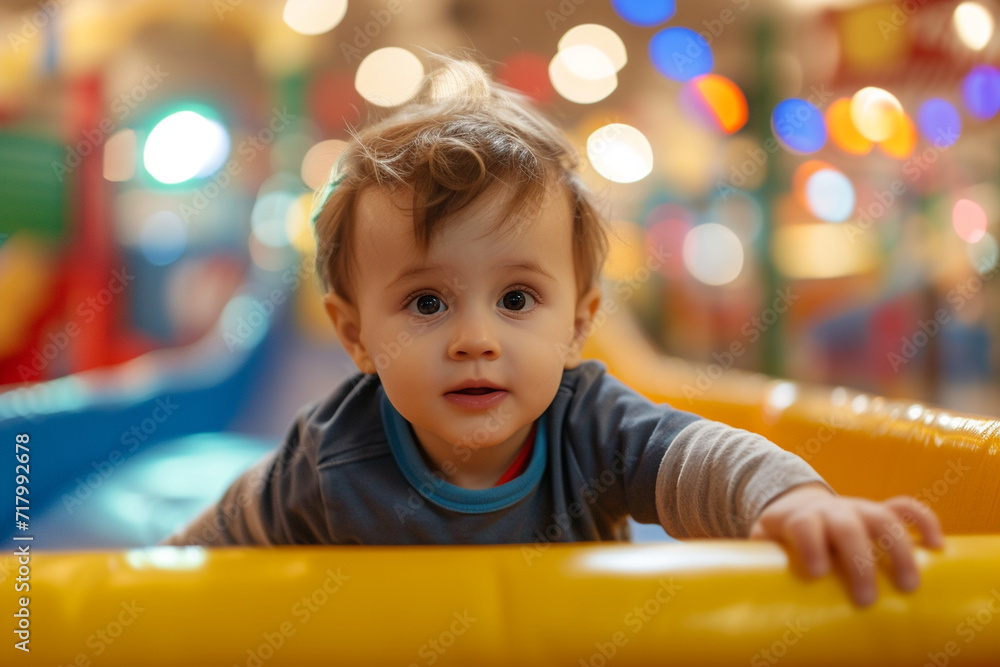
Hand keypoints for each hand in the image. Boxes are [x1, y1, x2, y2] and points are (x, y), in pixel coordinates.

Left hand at [748, 483, 943, 605]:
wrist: (796, 504)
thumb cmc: (782, 536)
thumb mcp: (765, 545)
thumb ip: (760, 565)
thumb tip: (755, 604)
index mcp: (801, 518)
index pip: (804, 525)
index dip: (810, 545)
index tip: (817, 572)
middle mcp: (831, 510)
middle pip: (847, 526)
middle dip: (859, 562)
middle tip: (866, 600)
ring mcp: (858, 508)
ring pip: (882, 518)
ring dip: (899, 549)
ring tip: (910, 586)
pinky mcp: (879, 510)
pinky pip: (906, 507)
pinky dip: (924, 521)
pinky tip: (935, 545)